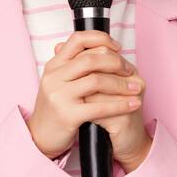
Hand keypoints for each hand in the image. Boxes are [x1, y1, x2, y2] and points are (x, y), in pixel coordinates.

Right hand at [26, 30, 144, 161]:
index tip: (117, 48)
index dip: (101, 39)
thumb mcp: (59, 81)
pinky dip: (121, 105)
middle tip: (129, 70)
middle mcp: (54, 77)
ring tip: (136, 88)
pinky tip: (133, 104)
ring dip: (122, 84)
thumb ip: (75, 64)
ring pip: (97, 81)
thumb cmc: (55, 107)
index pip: (78, 39)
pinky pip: (99, 108)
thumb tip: (99, 45)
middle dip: (116, 62)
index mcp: (54, 65)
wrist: (40, 137)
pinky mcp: (67, 116)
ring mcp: (59, 96)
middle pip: (91, 59)